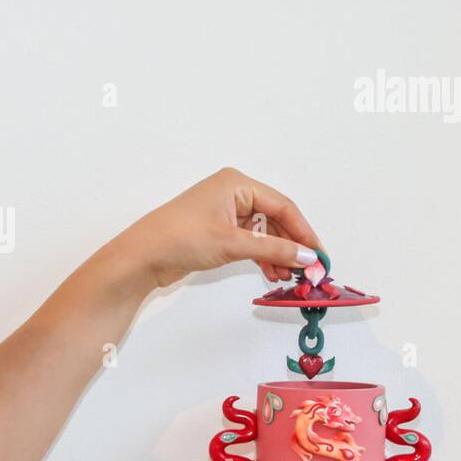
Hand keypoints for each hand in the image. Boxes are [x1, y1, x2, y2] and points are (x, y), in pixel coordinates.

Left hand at [120, 167, 325, 289]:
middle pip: (275, 219)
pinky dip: (262, 257)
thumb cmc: (179, 238)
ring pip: (264, 234)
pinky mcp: (217, 232)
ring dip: (278, 255)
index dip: (304, 232)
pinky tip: (271, 273)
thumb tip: (308, 256)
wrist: (141, 256)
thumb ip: (274, 249)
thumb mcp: (233, 243)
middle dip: (291, 245)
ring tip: (288, 277)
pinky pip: (250, 243)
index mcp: (236, 184)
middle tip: (308, 270)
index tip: (319, 255)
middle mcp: (232, 194)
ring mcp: (224, 213)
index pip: (283, 206)